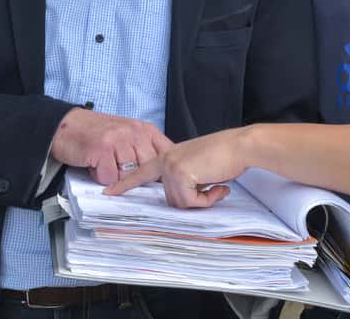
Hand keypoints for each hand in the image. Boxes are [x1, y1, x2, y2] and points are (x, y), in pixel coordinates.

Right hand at [49, 108, 172, 185]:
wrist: (65, 125)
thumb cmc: (97, 134)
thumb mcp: (128, 137)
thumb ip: (145, 150)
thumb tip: (162, 176)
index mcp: (145, 129)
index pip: (167, 154)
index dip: (163, 171)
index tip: (156, 181)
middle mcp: (135, 132)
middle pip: (149, 169)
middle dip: (135, 178)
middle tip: (119, 171)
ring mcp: (119, 139)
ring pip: (129, 176)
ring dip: (115, 177)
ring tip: (105, 164)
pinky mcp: (102, 148)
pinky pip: (110, 177)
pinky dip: (100, 177)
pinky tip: (95, 165)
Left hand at [105, 126, 249, 205]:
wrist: (240, 146)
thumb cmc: (226, 155)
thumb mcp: (199, 166)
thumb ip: (185, 177)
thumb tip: (184, 198)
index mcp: (168, 156)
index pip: (142, 172)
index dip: (126, 184)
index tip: (108, 192)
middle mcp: (166, 160)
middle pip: (170, 199)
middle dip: (193, 200)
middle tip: (212, 188)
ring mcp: (171, 166)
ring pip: (180, 203)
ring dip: (202, 200)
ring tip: (216, 184)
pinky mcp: (180, 174)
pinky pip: (191, 202)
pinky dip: (207, 200)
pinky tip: (218, 186)